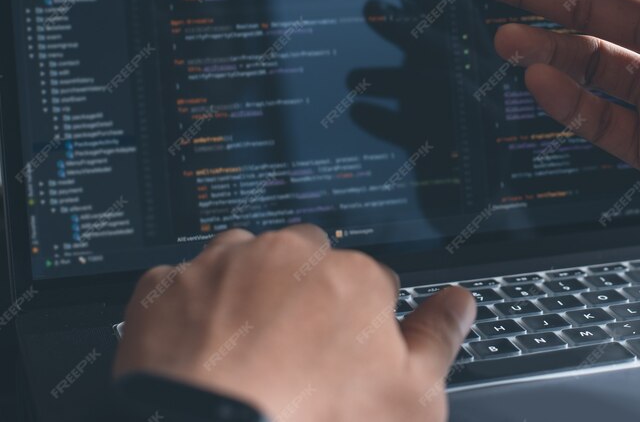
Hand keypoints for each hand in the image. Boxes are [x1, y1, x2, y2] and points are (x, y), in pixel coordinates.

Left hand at [113, 226, 474, 420]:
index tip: (350, 355)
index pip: (371, 282)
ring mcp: (222, 267)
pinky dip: (188, 306)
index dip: (363, 323)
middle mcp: (288, 256)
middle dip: (306, 292)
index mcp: (352, 276)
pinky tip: (196, 346)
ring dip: (247, 288)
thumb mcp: (410, 398)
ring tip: (245, 349)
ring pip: (243, 259)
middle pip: (308, 260)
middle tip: (297, 355)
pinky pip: (179, 282)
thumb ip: (437, 339)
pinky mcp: (164, 290)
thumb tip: (459, 304)